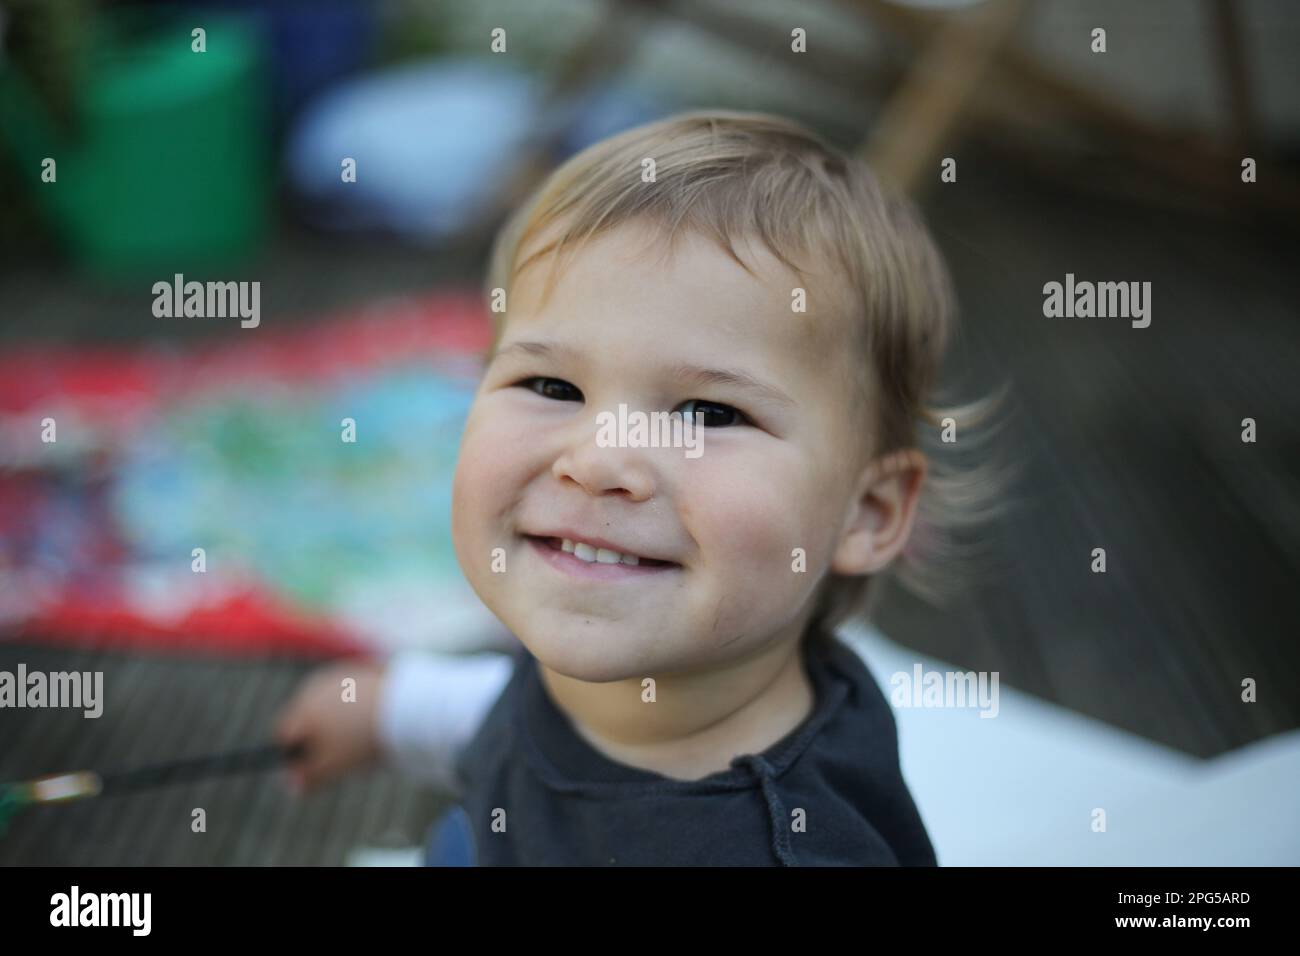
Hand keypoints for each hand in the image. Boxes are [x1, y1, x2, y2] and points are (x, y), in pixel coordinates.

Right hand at [274, 659, 386, 793]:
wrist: (406, 707)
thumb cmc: (364, 740)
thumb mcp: (333, 767)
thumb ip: (308, 779)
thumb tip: (292, 785)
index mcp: (302, 709)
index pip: (283, 734)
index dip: (292, 756)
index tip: (308, 772)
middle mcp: (315, 687)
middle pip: (305, 718)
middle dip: (316, 738)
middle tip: (338, 757)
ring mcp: (339, 676)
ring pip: (329, 705)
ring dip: (337, 721)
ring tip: (360, 738)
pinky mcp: (363, 670)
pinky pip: (352, 694)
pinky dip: (357, 707)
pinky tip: (374, 718)